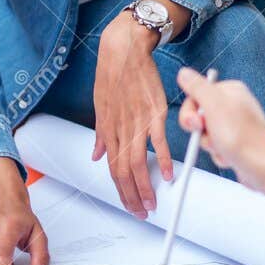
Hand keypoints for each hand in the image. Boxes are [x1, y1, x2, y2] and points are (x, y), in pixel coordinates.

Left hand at [92, 16, 172, 217]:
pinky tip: (169, 175)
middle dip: (132, 196)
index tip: (129, 205)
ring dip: (145, 187)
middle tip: (140, 212)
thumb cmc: (111, 77)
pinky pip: (159, 142)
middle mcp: (121, 130)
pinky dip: (164, 160)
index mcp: (108, 130)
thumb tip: (96, 155)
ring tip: (151, 203)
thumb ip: (100, 134)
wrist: (124, 52)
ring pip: (139, 163)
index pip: (113, 169)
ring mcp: (138, 123)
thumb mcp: (99, 107)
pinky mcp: (154, 113)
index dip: (120, 190)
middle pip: (124, 171)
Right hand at [175, 67, 264, 196]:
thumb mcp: (213, 105)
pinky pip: (216, 146)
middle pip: (199, 115)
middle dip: (201, 130)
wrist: (260, 166)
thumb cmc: (242, 137)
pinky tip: (229, 155)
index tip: (196, 122)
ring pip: (206, 133)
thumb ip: (197, 87)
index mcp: (230, 91)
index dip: (191, 111)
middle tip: (208, 134)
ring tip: (223, 147)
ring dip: (209, 143)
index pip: (196, 95)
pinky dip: (219, 153)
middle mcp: (234, 105)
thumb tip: (184, 73)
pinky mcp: (236, 141)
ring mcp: (235, 125)